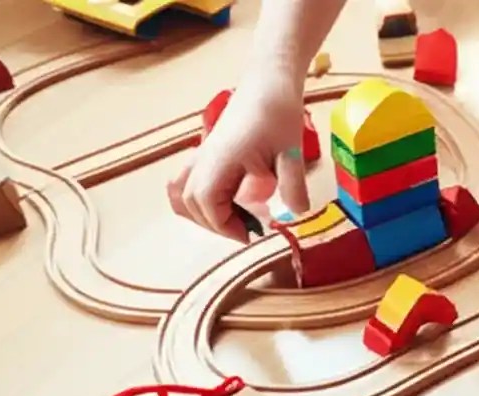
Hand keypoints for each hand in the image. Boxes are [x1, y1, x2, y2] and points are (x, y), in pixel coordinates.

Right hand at [168, 64, 310, 241]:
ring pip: (182, 191)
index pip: (207, 204)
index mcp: (221, 160)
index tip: (251, 235)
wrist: (269, 79)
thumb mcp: (292, 151)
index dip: (225, 226)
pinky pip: (188, 178)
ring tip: (232, 218)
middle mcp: (205, 158)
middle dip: (215, 223)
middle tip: (247, 230)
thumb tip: (296, 214)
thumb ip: (293, 186)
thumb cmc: (279, 110)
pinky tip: (225, 199)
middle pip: (190, 202)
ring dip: (202, 211)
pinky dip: (198, 196)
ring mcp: (203, 153)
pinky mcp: (209, 150)